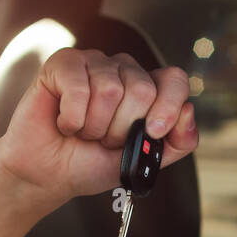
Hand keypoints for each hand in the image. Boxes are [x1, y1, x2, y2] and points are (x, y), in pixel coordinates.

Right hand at [0, 47, 198, 202]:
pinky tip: (64, 123)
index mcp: (148, 90)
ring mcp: (94, 63)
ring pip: (109, 90)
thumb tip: (188, 111)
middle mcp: (124, 71)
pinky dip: (71, 119)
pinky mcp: (63, 64)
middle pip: (142, 90)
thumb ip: (177, 143)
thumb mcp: (144, 162)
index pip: (174, 80)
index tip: (152, 132)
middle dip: (121, 129)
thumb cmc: (92, 163)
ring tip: (83, 132)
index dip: (168, 106)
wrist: (48, 174)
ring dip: (94, 127)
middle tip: (104, 139)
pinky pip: (77, 88)